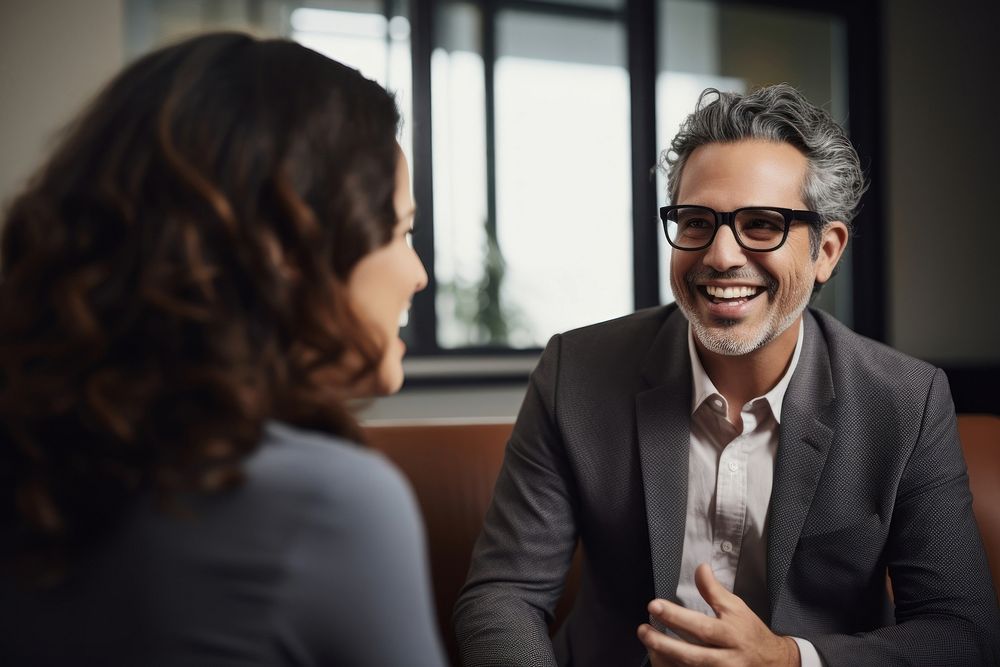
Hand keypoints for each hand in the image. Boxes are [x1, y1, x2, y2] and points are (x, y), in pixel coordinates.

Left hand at [637, 563, 799, 666]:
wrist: (774, 663)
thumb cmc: (750, 633)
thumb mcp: (736, 608)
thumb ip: (714, 590)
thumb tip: (700, 568)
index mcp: (730, 635)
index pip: (701, 627)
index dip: (676, 616)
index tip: (654, 606)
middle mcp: (726, 659)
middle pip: (692, 655)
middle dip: (664, 644)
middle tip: (643, 630)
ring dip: (665, 659)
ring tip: (647, 644)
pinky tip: (660, 660)